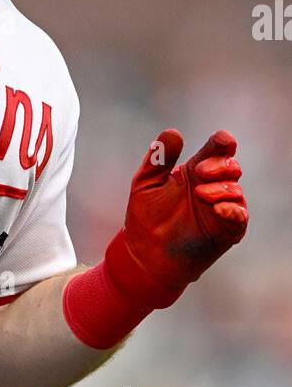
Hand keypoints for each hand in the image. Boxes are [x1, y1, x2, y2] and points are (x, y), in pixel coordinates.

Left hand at [116, 128, 248, 298]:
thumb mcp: (146, 183)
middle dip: (219, 165)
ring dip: (221, 188)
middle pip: (231, 165)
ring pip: (235, 190)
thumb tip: (174, 132)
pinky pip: (240, 217)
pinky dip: (233, 210)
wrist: (146, 254)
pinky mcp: (227, 230)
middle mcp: (213, 186)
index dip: (223, 142)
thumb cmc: (146, 217)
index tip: (223, 141)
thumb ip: (159, 158)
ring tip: (200, 195)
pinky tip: (219, 209)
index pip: (217, 149)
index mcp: (196, 170)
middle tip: (200, 173)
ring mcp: (221, 208)